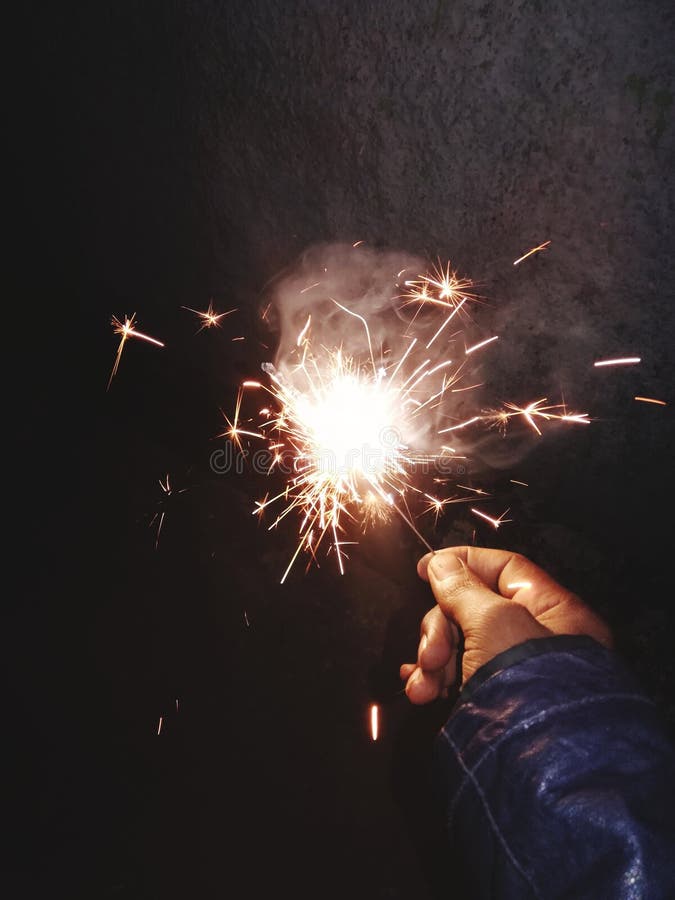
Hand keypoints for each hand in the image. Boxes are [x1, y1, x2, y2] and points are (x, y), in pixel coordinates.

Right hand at [400, 546, 611, 704]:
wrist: (538, 765)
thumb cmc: (524, 678)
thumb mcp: (494, 621)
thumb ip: (463, 588)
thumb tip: (441, 564)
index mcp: (552, 609)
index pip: (504, 568)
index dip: (463, 563)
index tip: (424, 569)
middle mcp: (537, 636)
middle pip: (474, 607)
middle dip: (440, 629)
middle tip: (430, 655)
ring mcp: (515, 669)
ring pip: (461, 642)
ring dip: (432, 659)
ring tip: (421, 687)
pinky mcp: (496, 697)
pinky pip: (459, 673)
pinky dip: (436, 677)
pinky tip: (418, 689)